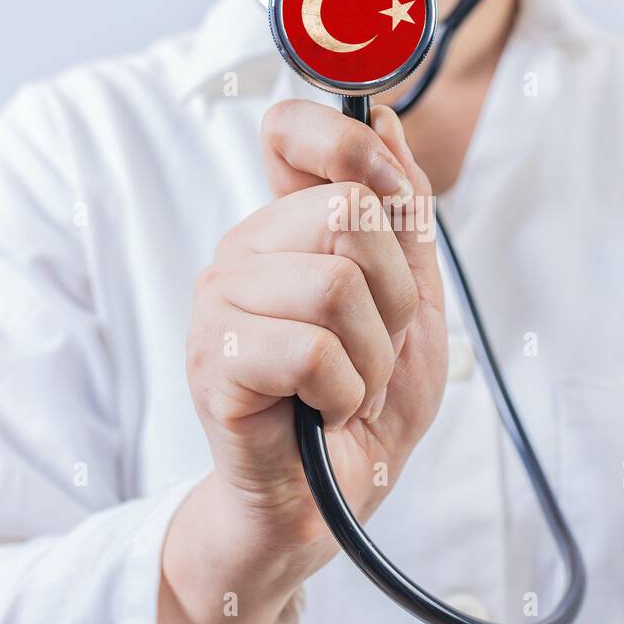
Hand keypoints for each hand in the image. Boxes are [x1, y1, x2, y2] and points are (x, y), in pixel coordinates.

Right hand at [160, 99, 446, 623]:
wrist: (328, 503)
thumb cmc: (363, 403)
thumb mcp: (413, 302)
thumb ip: (404, 216)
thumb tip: (389, 121)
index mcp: (286, 226)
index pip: (289, 129)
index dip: (350, 145)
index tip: (395, 199)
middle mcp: (244, 250)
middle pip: (348, 213)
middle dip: (396, 297)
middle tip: (375, 348)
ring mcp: (219, 303)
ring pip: (334, 284)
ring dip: (372, 356)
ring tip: (350, 387)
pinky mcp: (211, 362)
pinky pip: (309, 349)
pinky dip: (343, 391)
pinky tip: (325, 411)